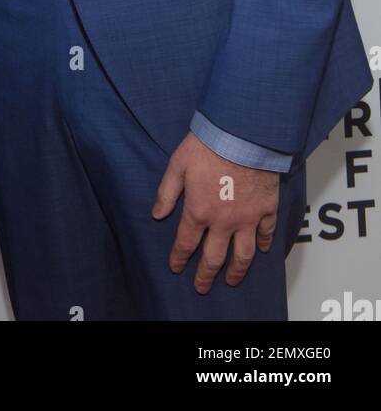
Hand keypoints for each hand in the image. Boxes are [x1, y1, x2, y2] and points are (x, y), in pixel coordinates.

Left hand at [152, 131, 279, 292]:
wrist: (242, 136)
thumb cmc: (208, 146)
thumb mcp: (178, 164)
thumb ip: (167, 192)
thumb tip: (157, 214)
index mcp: (199, 211)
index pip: (186, 243)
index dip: (179, 258)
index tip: (175, 267)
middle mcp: (223, 222)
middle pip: (214, 257)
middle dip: (205, 275)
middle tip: (201, 287)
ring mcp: (247, 218)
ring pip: (242, 255)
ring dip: (236, 271)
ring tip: (231, 281)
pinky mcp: (266, 209)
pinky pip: (266, 234)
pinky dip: (264, 245)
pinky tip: (261, 251)